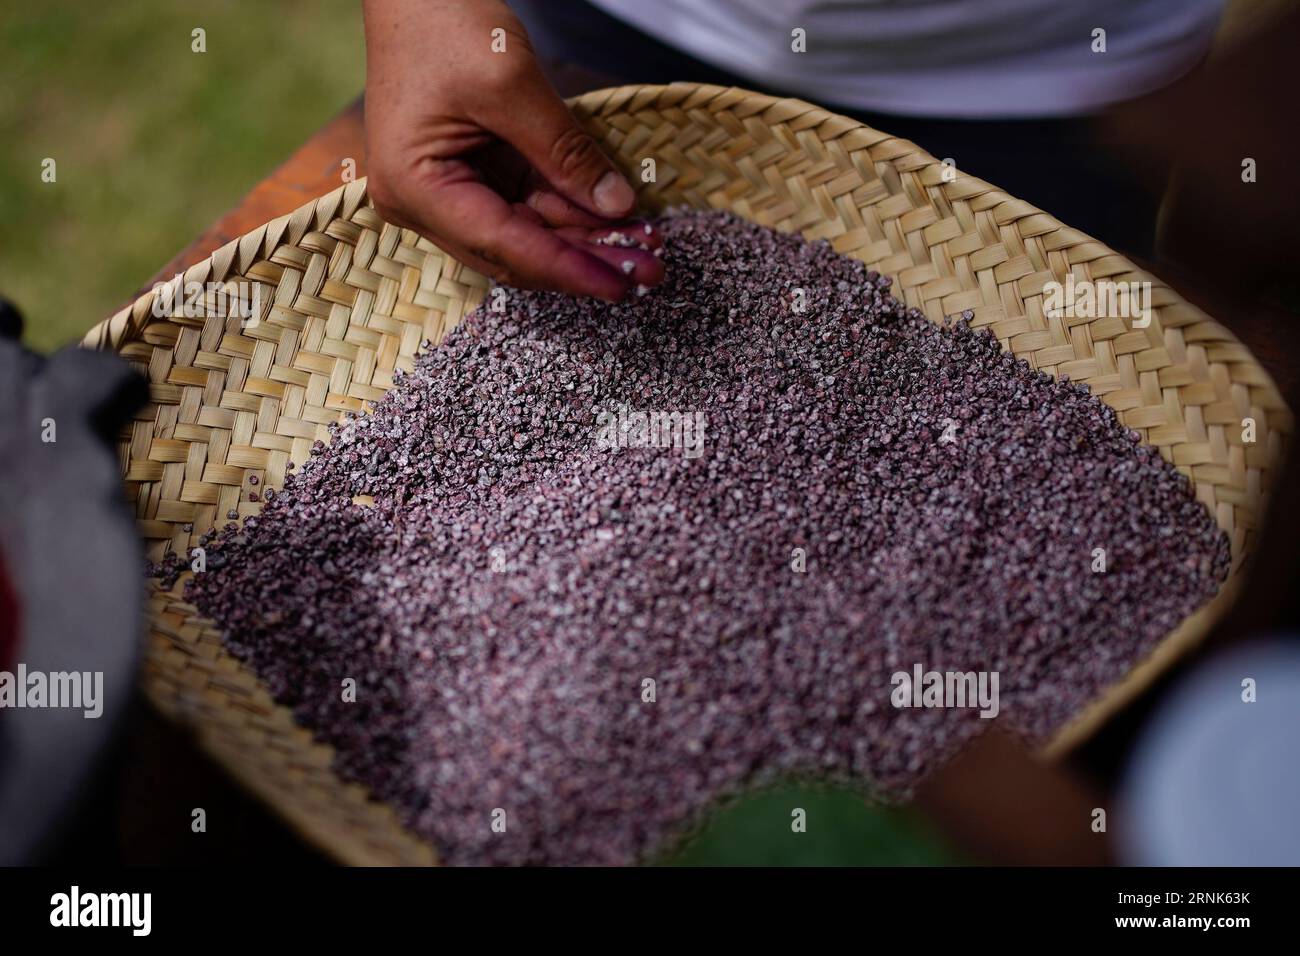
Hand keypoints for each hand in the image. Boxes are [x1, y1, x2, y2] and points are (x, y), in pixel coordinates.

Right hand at [362, 0, 663, 301]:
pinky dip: (571, 213)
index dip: (567, 269)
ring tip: (645, 247)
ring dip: (584, 241)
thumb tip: (617, 207)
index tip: (621, 284)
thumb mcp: (511, 83)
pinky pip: (526, 208)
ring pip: (526, 235)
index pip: (503, 246)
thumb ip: (564, 151)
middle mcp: (423, 203)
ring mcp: (446, 193)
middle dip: (584, 261)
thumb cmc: (445, 22)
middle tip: (649, 269)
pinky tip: (617, 220)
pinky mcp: (472, 176)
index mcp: (416, 188)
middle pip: (515, 252)